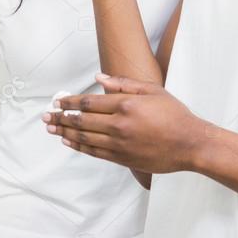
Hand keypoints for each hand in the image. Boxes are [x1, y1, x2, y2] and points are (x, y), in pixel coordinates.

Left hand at [42, 74, 209, 173]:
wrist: (190, 144)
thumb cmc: (174, 115)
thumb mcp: (152, 91)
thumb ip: (124, 84)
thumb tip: (99, 79)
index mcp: (126, 104)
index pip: (89, 102)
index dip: (71, 102)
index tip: (58, 101)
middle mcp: (119, 124)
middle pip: (82, 120)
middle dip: (61, 117)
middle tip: (47, 116)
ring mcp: (120, 143)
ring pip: (85, 138)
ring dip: (65, 132)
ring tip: (52, 129)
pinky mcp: (122, 158)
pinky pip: (95, 152)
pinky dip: (79, 147)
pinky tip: (69, 142)